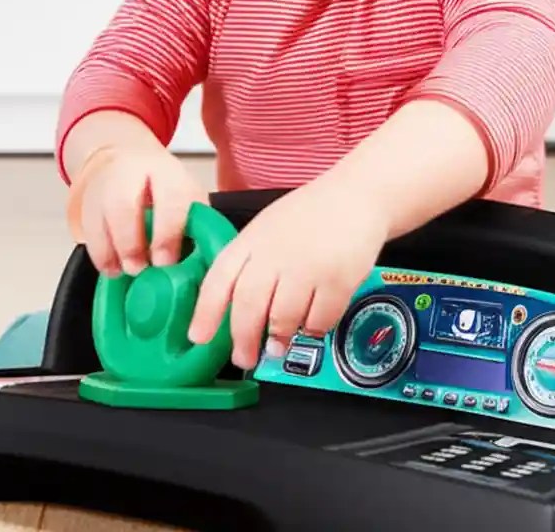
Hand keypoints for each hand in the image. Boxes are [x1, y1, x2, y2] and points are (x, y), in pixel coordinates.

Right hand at [74, 144, 206, 277]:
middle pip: (122, 206)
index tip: (165, 262)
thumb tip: (199, 264)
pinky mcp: (82, 199)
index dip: (166, 234)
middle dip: (130, 243)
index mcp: (167, 173)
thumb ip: (193, 225)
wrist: (124, 159)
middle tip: (138, 270)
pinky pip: (83, 226)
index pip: (169, 199)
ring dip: (107, 250)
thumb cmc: (164, 189)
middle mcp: (130, 173)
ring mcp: (102, 184)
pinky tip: (108, 266)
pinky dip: (96, 250)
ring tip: (120, 272)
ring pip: (96, 216)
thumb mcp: (188, 199)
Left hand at [187, 178, 389, 369]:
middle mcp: (275, 254)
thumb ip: (249, 263)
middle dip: (243, 338)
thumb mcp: (267, 228)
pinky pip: (319, 319)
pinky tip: (311, 325)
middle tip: (244, 359)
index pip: (219, 279)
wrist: (356, 195)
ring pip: (283, 318)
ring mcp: (307, 267)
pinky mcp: (338, 280)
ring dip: (279, 338)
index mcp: (251, 240)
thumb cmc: (309, 215)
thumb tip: (232, 309)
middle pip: (248, 305)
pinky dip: (313, 329)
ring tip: (277, 346)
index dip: (205, 312)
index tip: (198, 337)